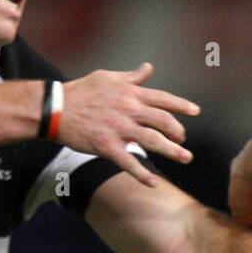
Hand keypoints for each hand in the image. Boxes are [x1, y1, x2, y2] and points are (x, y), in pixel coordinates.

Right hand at [59, 63, 199, 186]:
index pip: (163, 99)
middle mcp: (129, 110)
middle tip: (183, 141)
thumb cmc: (81, 91)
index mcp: (130, 93)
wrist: (55, 109)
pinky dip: (143, 174)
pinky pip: (129, 163)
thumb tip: (148, 68)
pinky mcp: (107, 147)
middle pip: (163, 121)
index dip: (182, 105)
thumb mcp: (107, 77)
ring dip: (172, 152)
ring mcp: (119, 129)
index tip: (196, 112)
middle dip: (178, 132)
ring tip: (186, 158)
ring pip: (153, 141)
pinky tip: (154, 183)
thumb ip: (131, 77)